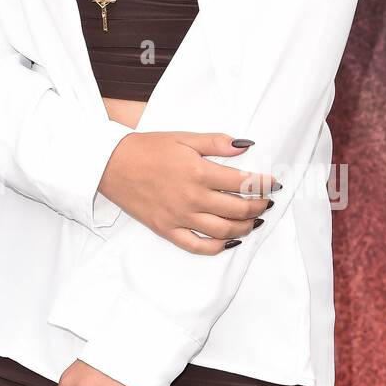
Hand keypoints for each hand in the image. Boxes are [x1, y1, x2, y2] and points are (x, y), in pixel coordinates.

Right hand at [98, 132, 278, 253]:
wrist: (110, 164)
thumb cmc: (147, 147)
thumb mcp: (183, 137)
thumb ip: (216, 143)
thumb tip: (246, 146)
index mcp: (199, 172)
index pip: (244, 182)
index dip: (264, 184)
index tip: (274, 183)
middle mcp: (193, 198)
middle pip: (239, 209)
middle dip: (259, 206)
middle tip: (267, 201)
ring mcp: (180, 218)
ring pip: (224, 231)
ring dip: (246, 227)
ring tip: (254, 220)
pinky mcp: (167, 230)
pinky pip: (199, 246)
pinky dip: (219, 247)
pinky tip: (230, 242)